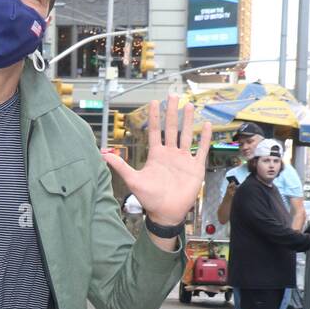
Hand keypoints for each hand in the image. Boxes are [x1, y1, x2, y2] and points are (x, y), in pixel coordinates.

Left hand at [100, 97, 211, 227]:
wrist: (166, 213)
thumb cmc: (149, 198)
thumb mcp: (133, 180)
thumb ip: (120, 166)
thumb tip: (102, 154)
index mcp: (156, 155)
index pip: (155, 131)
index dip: (154, 117)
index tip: (154, 102)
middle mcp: (170, 154)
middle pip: (171, 128)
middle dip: (172, 112)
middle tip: (173, 95)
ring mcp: (183, 159)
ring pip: (186, 135)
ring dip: (188, 121)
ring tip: (189, 105)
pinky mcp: (195, 167)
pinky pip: (201, 150)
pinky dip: (204, 138)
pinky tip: (207, 125)